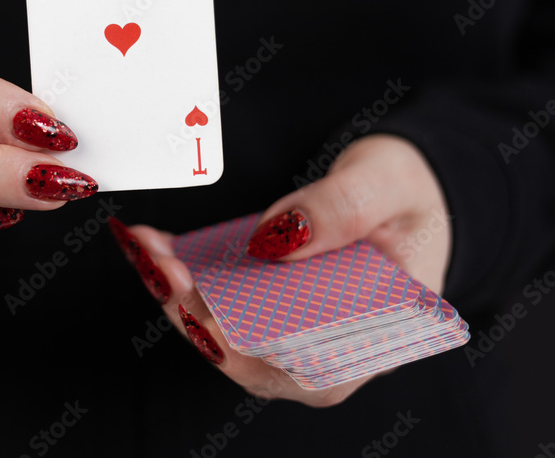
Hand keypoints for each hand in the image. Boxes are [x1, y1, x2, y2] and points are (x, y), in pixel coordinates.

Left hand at [115, 134, 450, 406]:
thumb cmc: (406, 196)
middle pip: (252, 355)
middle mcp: (331, 352)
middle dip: (196, 313)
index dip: (249, 350)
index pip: (307, 369)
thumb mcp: (386, 186)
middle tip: (160, 266)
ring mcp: (295, 335)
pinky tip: (156, 246)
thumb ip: (341, 210)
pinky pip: (220, 305)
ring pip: (226, 335)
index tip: (203, 313)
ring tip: (148, 250)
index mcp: (377, 340)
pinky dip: (185, 279)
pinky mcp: (268, 311)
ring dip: (180, 295)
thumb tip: (273, 241)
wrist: (402, 190)